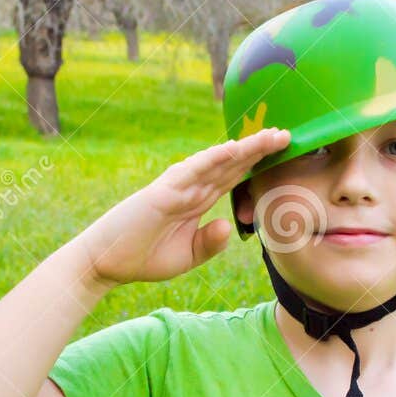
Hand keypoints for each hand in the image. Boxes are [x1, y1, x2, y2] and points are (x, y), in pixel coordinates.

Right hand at [73, 128, 288, 287]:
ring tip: (272, 136)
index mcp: (197, 200)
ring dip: (245, 148)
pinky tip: (234, 149)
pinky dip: (213, 159)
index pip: (233, 177)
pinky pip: (192, 171)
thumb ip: (210, 242)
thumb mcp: (187, 255)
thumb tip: (228, 226)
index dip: (258, 164)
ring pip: (218, 161)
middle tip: (288, 134)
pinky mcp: (163, 192)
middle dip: (259, 149)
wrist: (107, 262)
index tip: (283, 154)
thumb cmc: (143, 257)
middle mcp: (190, 188)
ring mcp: (177, 187)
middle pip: (231, 163)